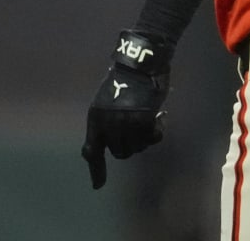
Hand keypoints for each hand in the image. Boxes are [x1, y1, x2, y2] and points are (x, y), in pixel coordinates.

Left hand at [81, 30, 170, 188]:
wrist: (139, 64)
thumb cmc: (124, 81)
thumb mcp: (107, 102)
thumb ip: (107, 124)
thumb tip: (111, 147)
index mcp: (95, 118)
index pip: (92, 150)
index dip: (96, 170)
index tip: (97, 186)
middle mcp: (107, 124)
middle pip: (120, 153)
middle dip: (130, 145)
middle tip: (138, 130)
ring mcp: (125, 124)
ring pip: (137, 148)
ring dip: (143, 138)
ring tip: (146, 119)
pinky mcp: (143, 121)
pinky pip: (152, 139)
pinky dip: (156, 132)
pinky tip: (158, 118)